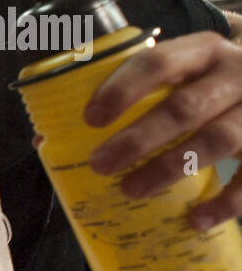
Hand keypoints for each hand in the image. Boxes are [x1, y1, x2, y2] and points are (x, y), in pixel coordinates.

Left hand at [85, 27, 241, 230]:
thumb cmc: (208, 82)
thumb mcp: (180, 74)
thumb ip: (128, 96)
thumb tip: (48, 137)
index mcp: (200, 50)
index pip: (157, 62)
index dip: (122, 90)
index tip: (90, 119)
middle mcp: (234, 73)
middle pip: (185, 108)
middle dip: (139, 139)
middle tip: (100, 165)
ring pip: (219, 139)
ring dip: (171, 168)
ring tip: (131, 190)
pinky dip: (227, 201)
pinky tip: (195, 220)